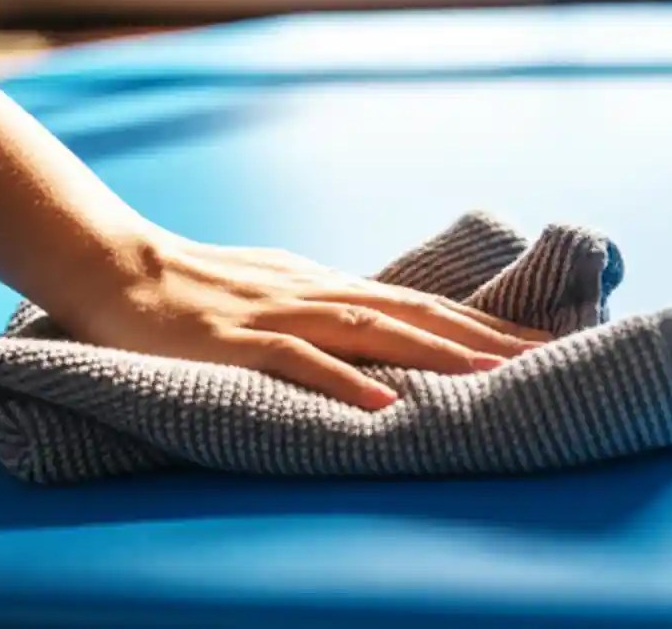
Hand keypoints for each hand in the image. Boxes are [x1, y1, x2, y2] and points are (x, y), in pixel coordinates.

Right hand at [61, 233, 549, 410]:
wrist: (119, 266)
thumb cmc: (203, 287)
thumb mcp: (284, 292)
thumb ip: (335, 311)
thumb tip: (391, 334)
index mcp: (333, 286)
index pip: (427, 306)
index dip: (488, 323)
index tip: (545, 340)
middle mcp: (321, 293)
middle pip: (420, 314)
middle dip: (488, 335)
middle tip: (551, 354)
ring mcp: (281, 315)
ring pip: (374, 330)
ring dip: (437, 352)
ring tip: (494, 372)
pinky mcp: (238, 342)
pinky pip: (298, 362)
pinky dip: (344, 381)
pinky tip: (384, 405)